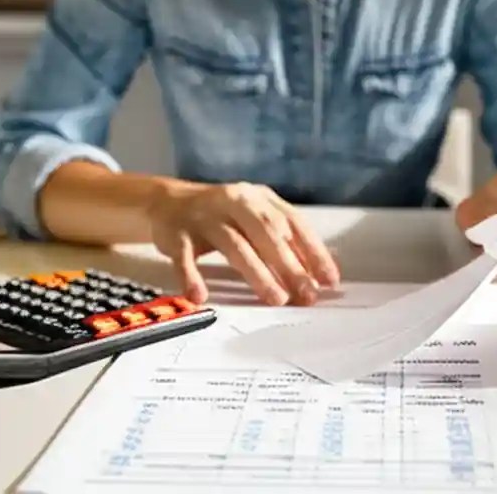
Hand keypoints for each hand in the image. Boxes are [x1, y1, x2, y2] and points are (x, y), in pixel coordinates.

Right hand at [146, 181, 339, 305]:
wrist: (166, 202)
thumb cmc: (221, 216)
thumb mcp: (253, 218)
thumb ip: (281, 241)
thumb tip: (315, 274)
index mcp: (259, 198)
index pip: (293, 223)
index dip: (314, 251)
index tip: (330, 280)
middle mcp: (235, 201)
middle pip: (267, 233)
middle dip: (290, 265)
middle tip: (307, 294)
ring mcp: (205, 216)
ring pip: (234, 245)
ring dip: (257, 273)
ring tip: (276, 298)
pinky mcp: (177, 234)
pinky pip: (185, 257)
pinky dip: (191, 276)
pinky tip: (200, 295)